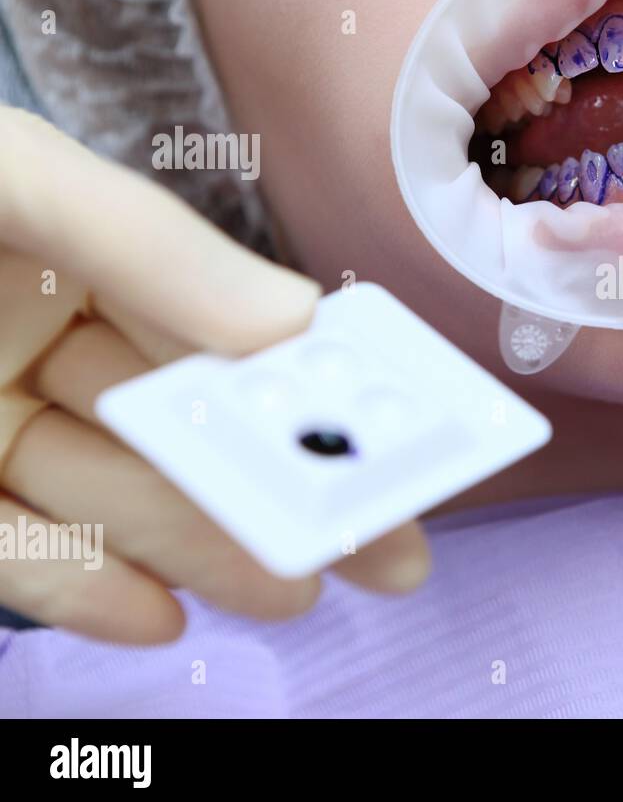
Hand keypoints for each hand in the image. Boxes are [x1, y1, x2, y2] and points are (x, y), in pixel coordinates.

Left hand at [0, 107, 430, 643]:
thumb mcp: (13, 186)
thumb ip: (154, 248)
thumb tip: (296, 325)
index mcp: (87, 257)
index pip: (228, 330)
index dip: (320, 383)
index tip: (404, 434)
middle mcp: (48, 341)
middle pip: (186, 432)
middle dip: (282, 491)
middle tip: (372, 550)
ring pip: (114, 501)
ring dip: (203, 552)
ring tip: (290, 592)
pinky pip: (16, 550)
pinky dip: (83, 589)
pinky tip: (157, 615)